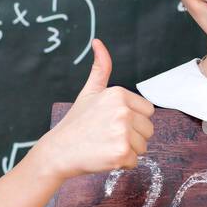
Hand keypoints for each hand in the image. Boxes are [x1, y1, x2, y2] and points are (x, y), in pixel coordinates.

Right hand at [36, 38, 155, 181]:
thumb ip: (100, 68)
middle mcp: (123, 111)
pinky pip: (135, 161)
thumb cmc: (76, 123)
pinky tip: (104, 156)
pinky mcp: (121, 153)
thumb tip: (98, 42)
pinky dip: (121, 164)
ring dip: (127, 150)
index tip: (111, 123)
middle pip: (148, 130)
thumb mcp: (89, 92)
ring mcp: (122, 133)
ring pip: (143, 146)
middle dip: (132, 136)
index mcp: (118, 94)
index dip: (133, 120)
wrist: (58, 151)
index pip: (148, 111)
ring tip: (105, 145)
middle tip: (107, 136)